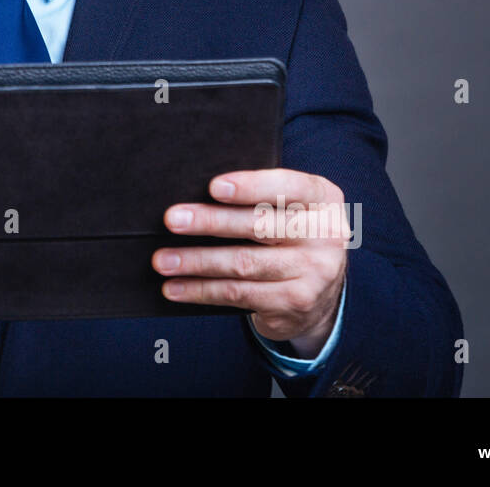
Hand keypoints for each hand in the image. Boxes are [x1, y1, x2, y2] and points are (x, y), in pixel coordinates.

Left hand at [152, 168, 348, 357]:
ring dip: (196, 261)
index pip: (288, 186)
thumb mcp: (293, 209)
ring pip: (243, 264)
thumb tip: (198, 194)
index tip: (214, 186)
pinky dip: (202, 290)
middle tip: (172, 219)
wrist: (321, 292)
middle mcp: (325, 235)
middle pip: (259, 226)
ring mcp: (313, 272)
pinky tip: (176, 287)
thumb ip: (263, 198)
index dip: (250, 186)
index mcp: (323, 199)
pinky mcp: (294, 303)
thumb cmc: (292, 236)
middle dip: (210, 222)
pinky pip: (238, 294)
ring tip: (163, 260)